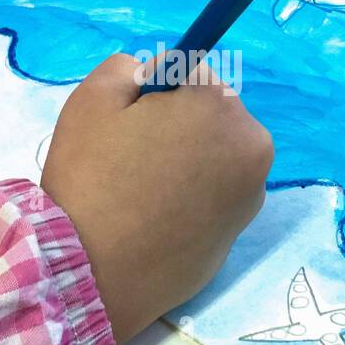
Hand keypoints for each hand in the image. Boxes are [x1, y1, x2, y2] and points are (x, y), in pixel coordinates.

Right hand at [42, 54, 272, 344]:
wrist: (93, 276)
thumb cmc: (91, 180)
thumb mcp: (92, 99)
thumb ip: (126, 68)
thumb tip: (150, 76)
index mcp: (222, 108)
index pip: (194, 72)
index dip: (157, 90)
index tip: (130, 119)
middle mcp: (252, 150)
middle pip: (212, 115)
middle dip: (180, 124)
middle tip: (131, 157)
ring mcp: (250, 199)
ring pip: (215, 157)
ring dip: (188, 161)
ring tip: (141, 192)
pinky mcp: (237, 238)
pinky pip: (214, 199)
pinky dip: (192, 200)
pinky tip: (155, 220)